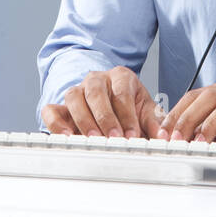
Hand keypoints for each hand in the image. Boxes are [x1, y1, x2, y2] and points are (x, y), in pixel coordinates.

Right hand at [41, 66, 165, 138]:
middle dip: (105, 118)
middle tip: (113, 139)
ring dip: (83, 120)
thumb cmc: (130, 107)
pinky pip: (52, 109)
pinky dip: (56, 123)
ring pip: (73, 97)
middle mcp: (96, 79)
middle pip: (96, 93)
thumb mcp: (146, 111)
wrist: (113, 104)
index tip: (132, 136)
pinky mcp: (61, 106)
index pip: (121, 92)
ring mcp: (77, 90)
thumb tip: (163, 137)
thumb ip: (155, 124)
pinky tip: (67, 137)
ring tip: (93, 140)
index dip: (127, 115)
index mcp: (120, 76)